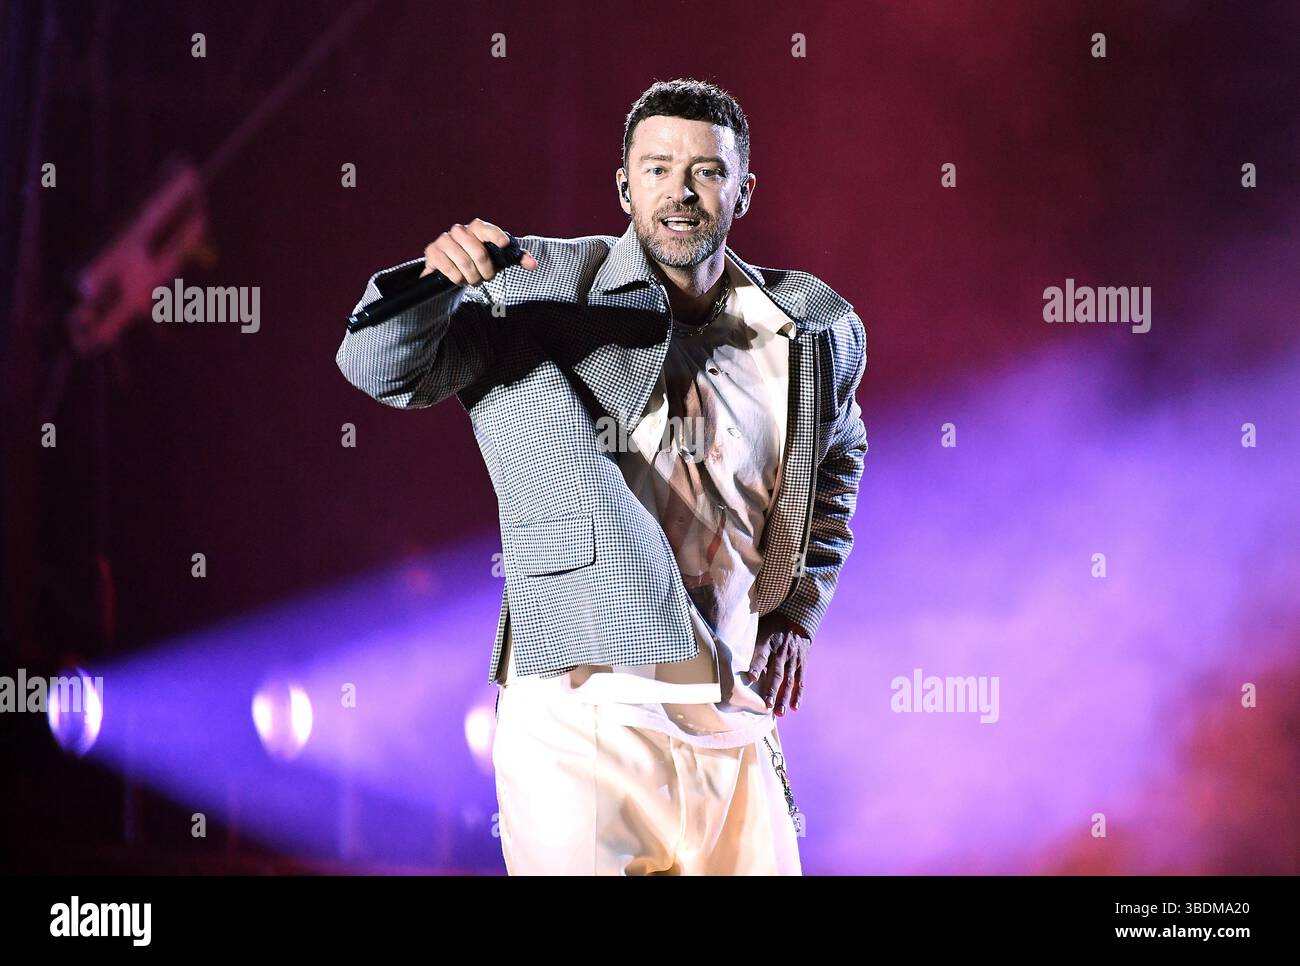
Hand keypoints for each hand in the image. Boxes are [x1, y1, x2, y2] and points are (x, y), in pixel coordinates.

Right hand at [419, 218, 537, 283]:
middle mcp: (460, 231)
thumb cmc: (477, 260)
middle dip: (486, 271)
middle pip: (478, 252)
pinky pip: (448, 268)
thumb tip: (534, 264)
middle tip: (486, 278)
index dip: (496, 235)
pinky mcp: (432, 252)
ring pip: (464, 263)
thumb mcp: (497, 259)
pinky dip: (456, 278)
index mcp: (477, 229)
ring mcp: (444, 240)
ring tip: (472, 280)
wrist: (450, 267)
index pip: (486, 229)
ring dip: (471, 277)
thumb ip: (516, 258)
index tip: (504, 244)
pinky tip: (458, 279)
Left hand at [747, 613, 810, 715]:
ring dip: (784, 697)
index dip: (757, 666)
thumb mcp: (758, 628)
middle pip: (777, 673)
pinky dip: (798, 694)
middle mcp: (782, 651)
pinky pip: (800, 681)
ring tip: (779, 712)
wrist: (796, 618)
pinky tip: (794, 707)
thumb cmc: (770, 625)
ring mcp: (793, 658)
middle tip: (767, 706)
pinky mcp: (802, 663)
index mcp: (768, 642)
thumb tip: (723, 649)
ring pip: (789, 680)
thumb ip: (745, 641)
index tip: (751, 678)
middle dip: (772, 690)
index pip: (762, 655)